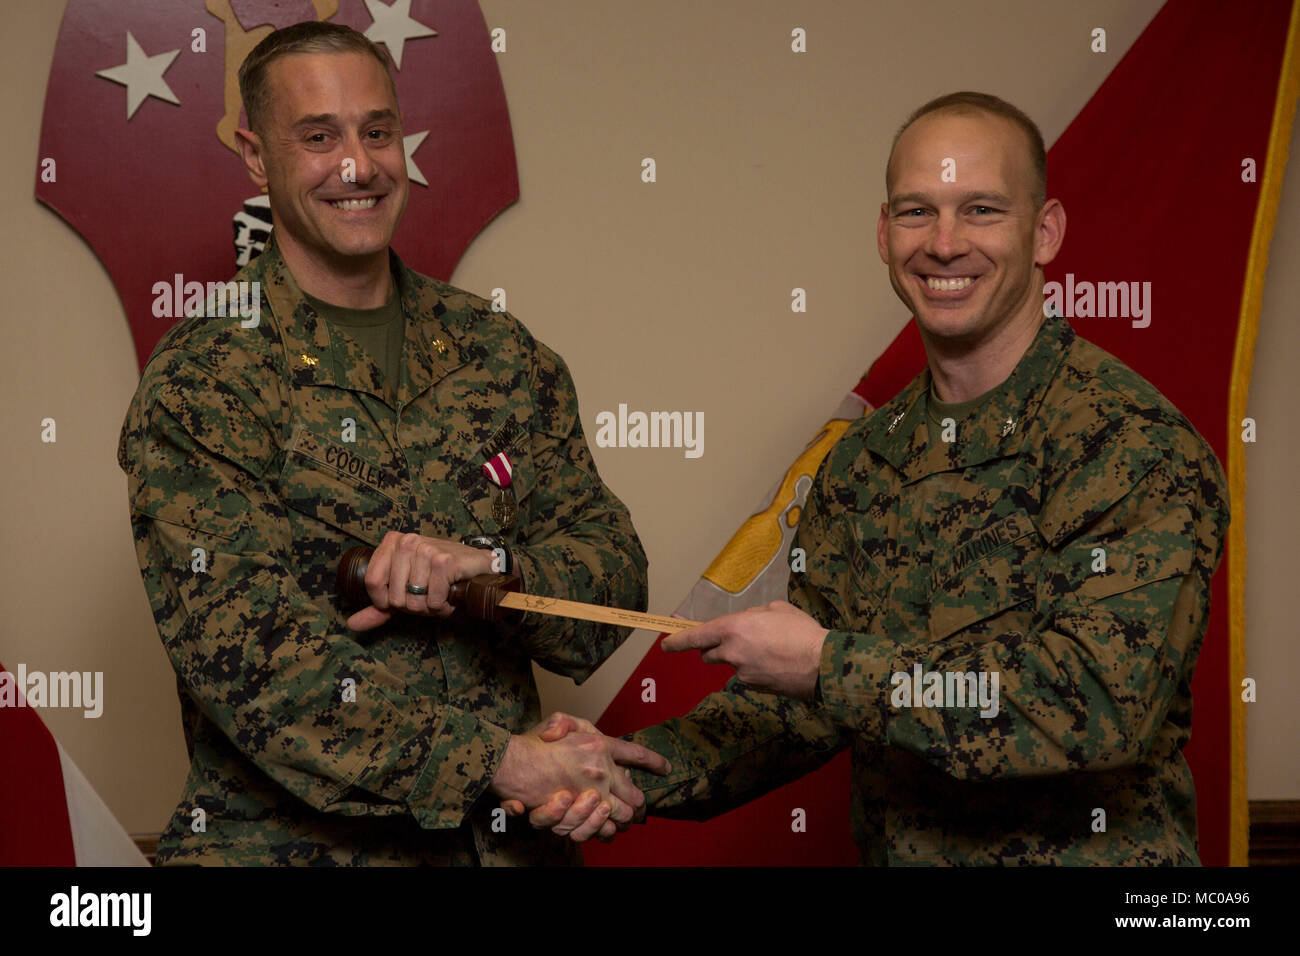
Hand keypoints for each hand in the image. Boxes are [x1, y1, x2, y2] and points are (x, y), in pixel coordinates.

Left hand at [346, 531, 496, 630]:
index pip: (372, 582)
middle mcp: (408, 541)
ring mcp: (426, 549)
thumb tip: (352, 623)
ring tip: (440, 593)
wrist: (476, 566)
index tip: (400, 598)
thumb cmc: (438, 577)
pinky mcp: (445, 561)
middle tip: (428, 594)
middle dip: (413, 605)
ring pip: (414, 601)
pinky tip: (450, 593)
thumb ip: (379, 607)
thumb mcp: (405, 590)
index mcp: (392, 541)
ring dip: (430, 606)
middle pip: (395, 597)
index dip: (385, 601)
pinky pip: (433, 600)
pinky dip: (443, 605)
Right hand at [490, 714, 670, 842]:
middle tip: (639, 806)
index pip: (635, 753)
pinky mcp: (579, 812)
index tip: (665, 768)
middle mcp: (601, 770)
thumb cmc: (532, 743)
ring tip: (625, 820)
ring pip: (622, 815)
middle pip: (634, 794)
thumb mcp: (556, 720)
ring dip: (625, 819)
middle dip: (638, 802)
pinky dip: (607, 830)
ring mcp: (591, 792)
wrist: (512, 764)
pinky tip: (607, 828)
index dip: (653, 762)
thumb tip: (588, 733)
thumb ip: (574, 722)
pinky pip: (603, 828)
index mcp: (600, 745)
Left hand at [661, 601, 828, 698]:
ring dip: (741, 658)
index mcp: (733, 628)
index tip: (666, 645)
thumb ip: (752, 615)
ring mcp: (742, 673)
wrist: (822, 665)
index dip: (677, 641)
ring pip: (732, 665)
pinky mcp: (754, 687)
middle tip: (737, 642)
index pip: (695, 637)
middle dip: (716, 649)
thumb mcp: (775, 608)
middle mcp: (732, 652)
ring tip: (770, 650)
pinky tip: (777, 663)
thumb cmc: (801, 632)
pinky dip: (756, 670)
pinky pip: (747, 676)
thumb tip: (746, 622)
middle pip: (709, 654)